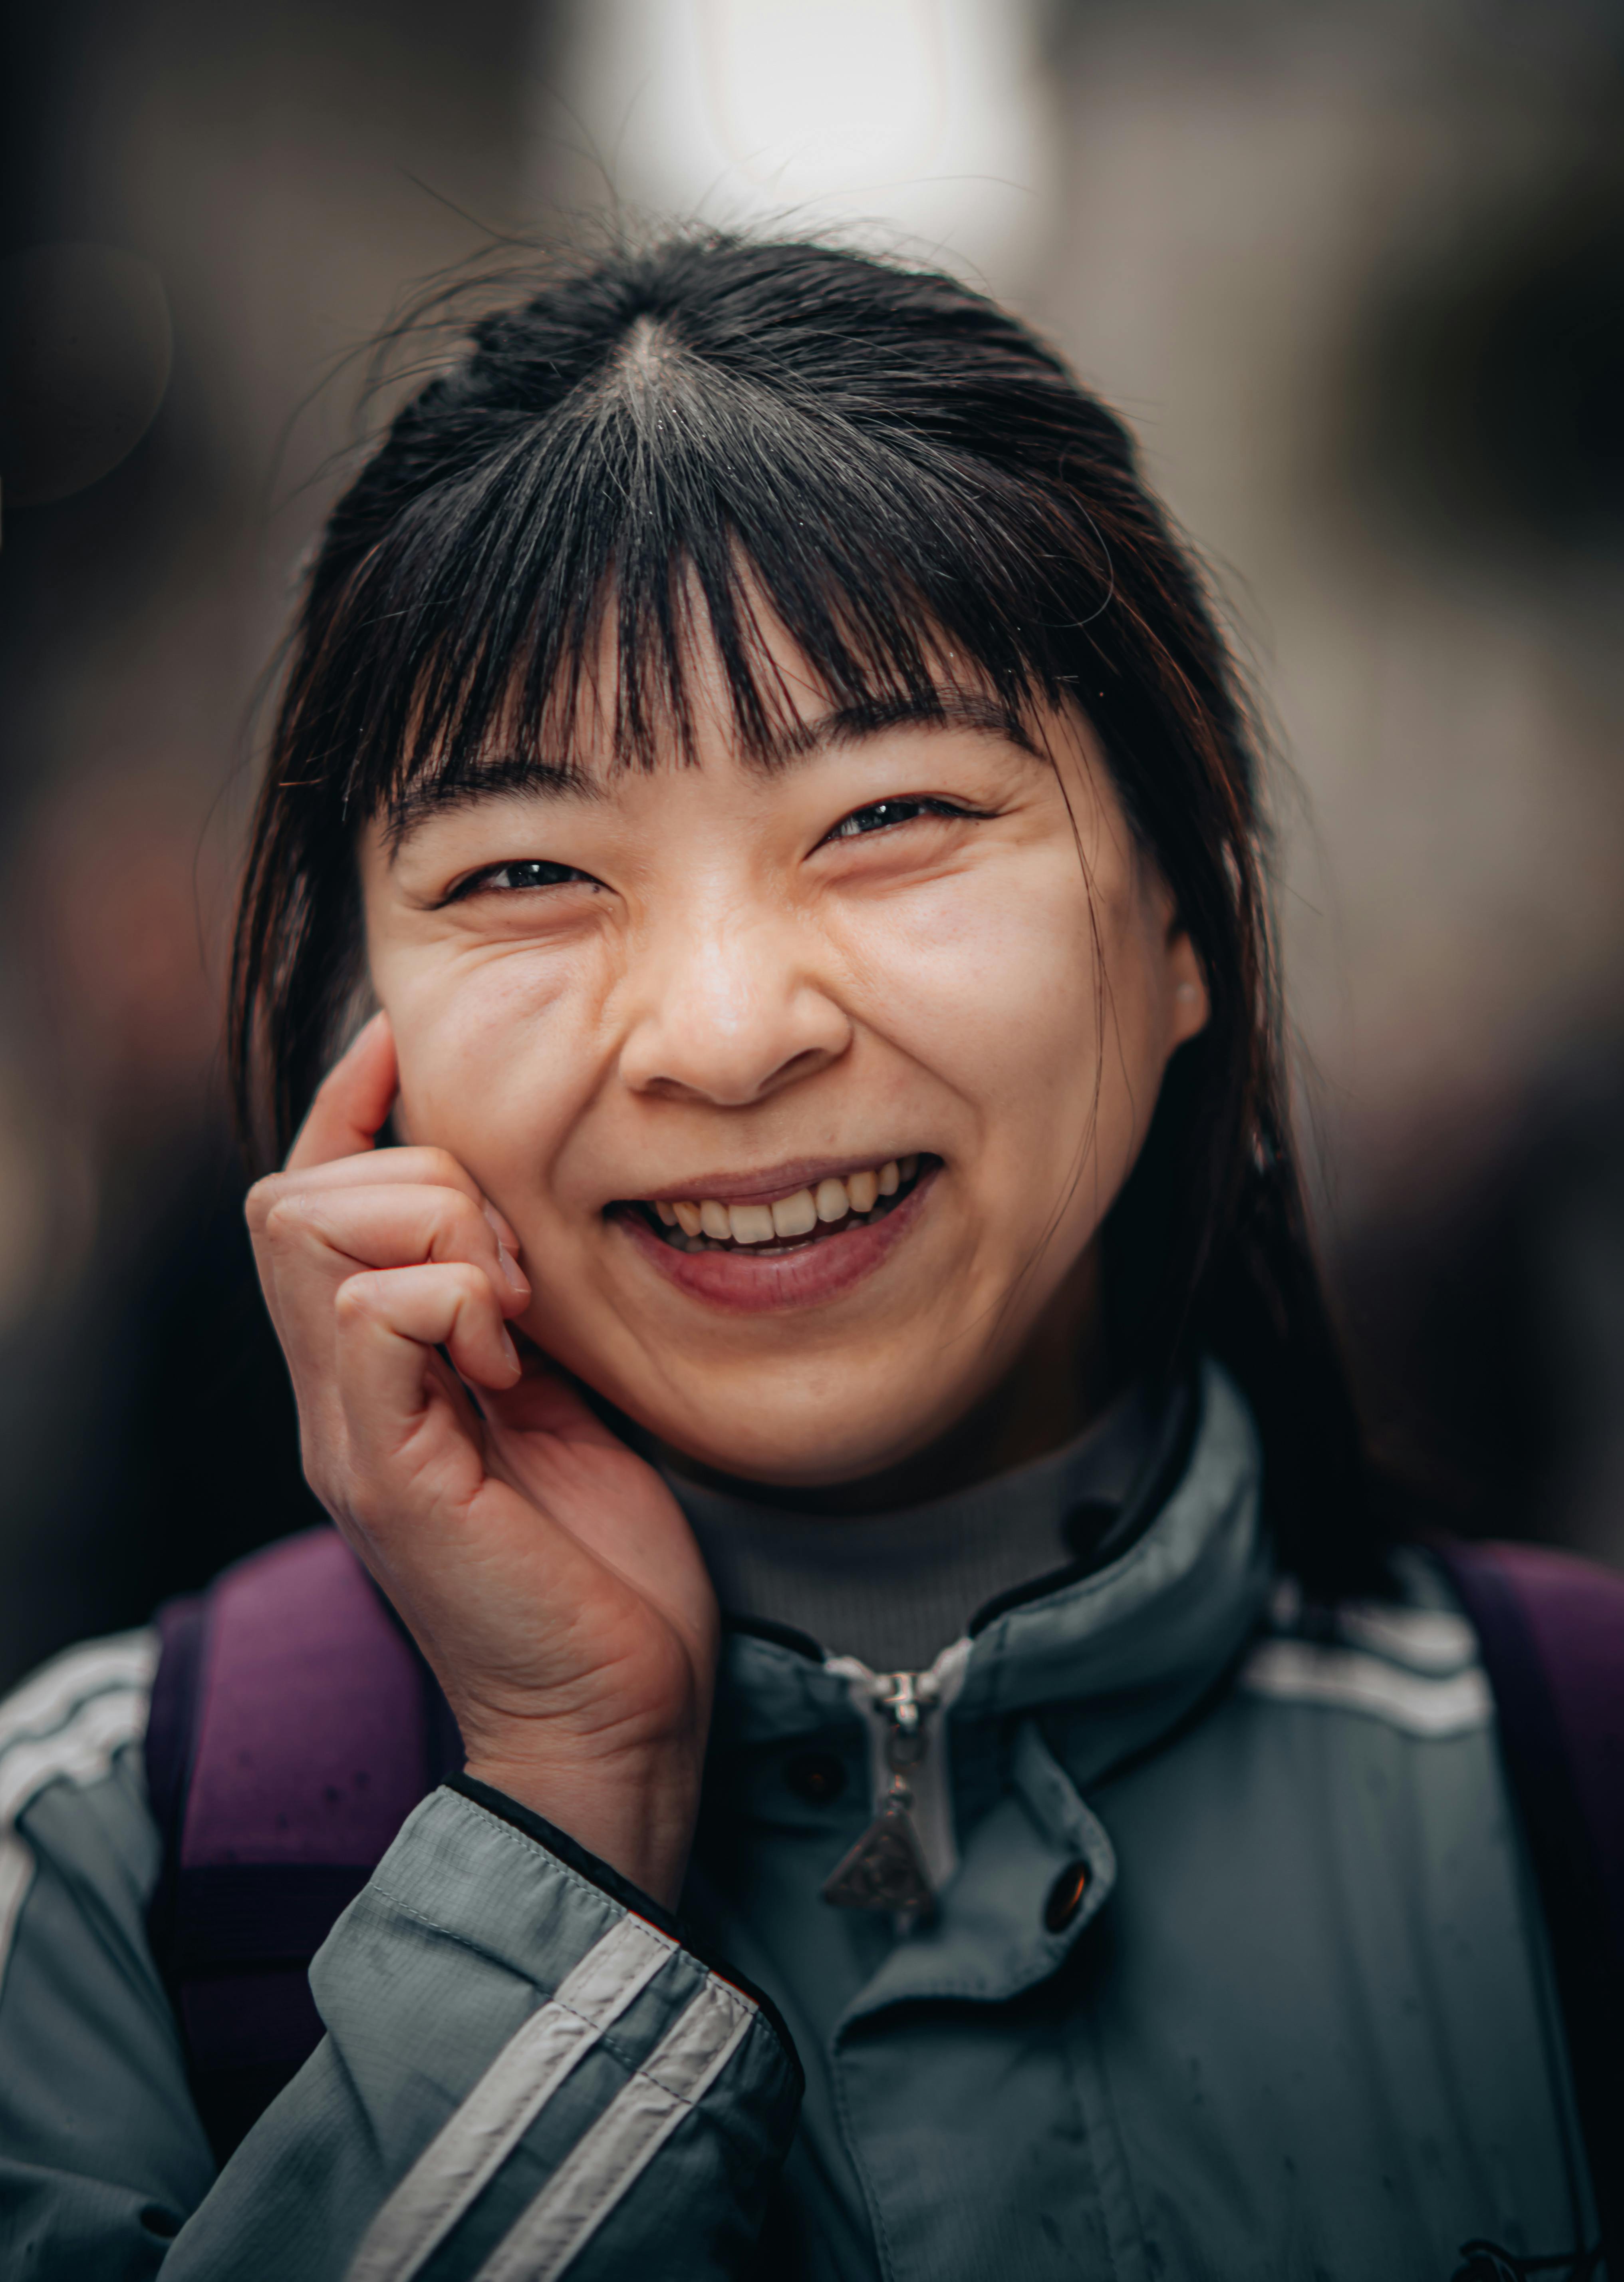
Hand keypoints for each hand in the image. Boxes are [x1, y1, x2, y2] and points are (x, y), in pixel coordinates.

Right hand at [245, 1013, 718, 1906]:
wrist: (616, 1720)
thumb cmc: (602, 1570)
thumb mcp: (558, 1403)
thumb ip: (511, 1317)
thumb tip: (514, 1218)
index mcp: (373, 1377)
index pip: (309, 1198)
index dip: (350, 1106)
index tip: (406, 1047)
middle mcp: (337, 1398)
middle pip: (293, 1193)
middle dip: (414, 1179)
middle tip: (512, 1270)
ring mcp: (350, 1435)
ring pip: (313, 1230)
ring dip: (432, 1232)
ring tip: (512, 1314)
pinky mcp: (387, 1474)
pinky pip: (368, 1312)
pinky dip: (445, 1299)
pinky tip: (508, 1357)